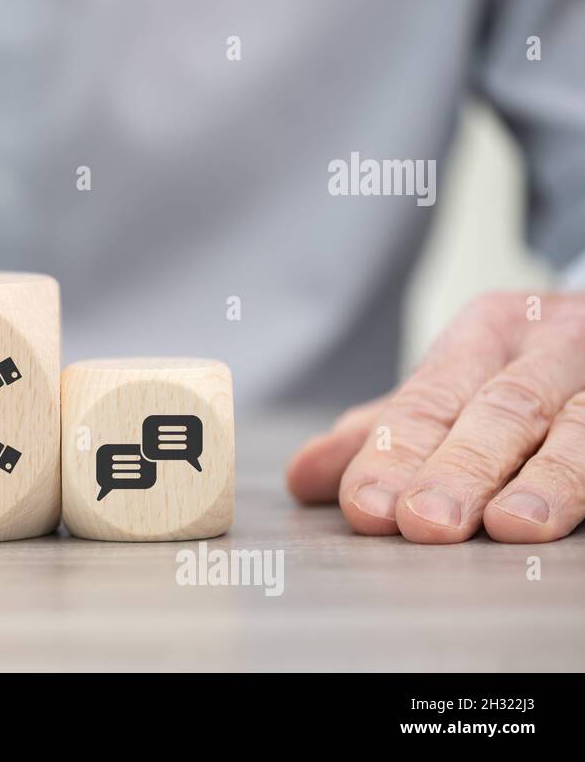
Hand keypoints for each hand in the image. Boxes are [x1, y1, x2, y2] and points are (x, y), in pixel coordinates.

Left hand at [286, 291, 584, 543]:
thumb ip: (383, 436)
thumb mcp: (450, 391)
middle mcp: (552, 346)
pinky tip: (578, 524)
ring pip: (582, 427)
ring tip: (511, 526)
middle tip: (426, 523)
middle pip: (504, 409)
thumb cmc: (520, 373)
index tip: (367, 508)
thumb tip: (303, 476)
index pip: (430, 399)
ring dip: (548, 481)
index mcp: (486, 334)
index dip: (397, 456)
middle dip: (462, 468)